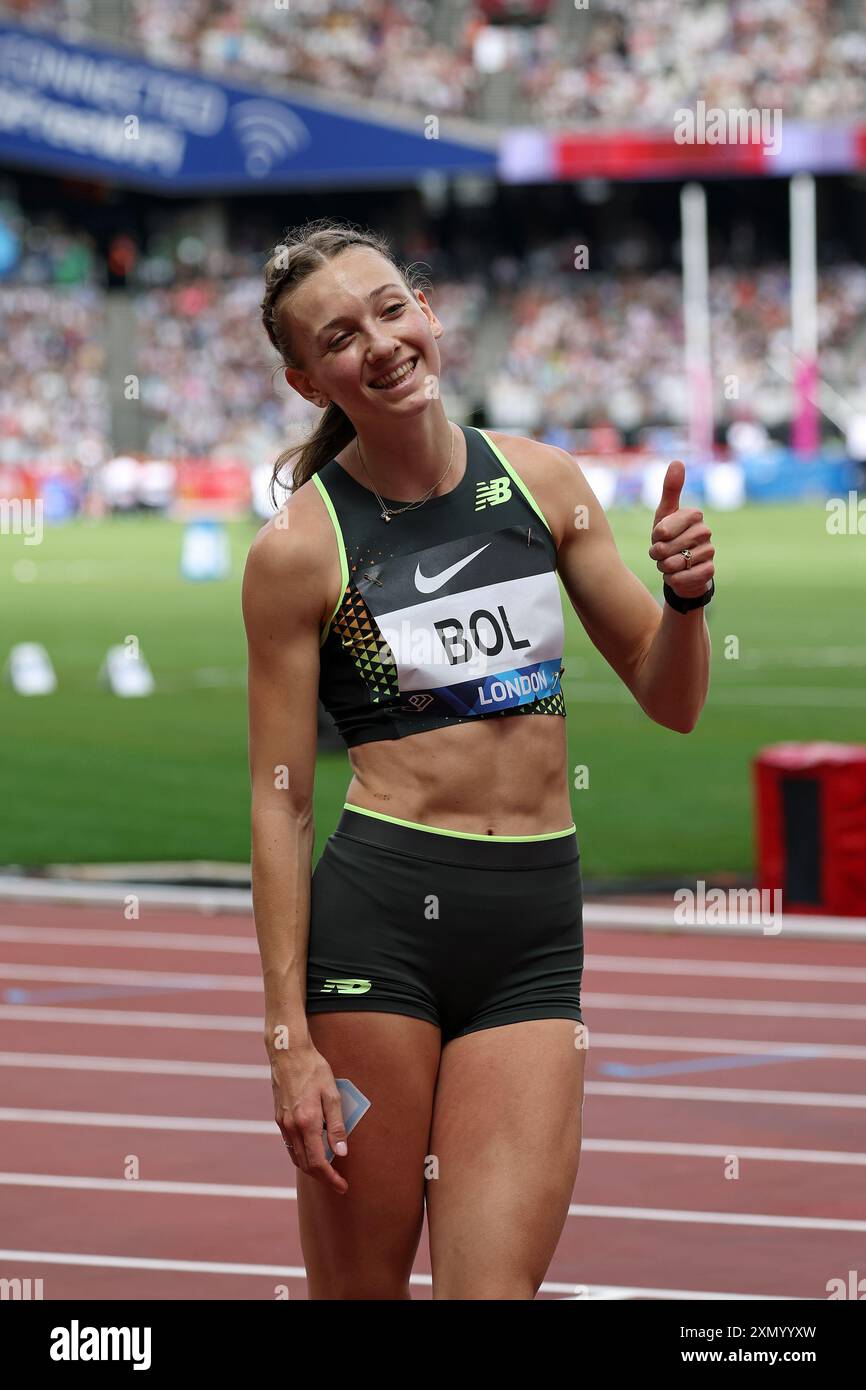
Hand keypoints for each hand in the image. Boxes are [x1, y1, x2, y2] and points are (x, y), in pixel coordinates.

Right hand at [269, 1041, 348, 1194]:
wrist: (289, 1054)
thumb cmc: (315, 1070)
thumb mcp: (332, 1094)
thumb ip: (337, 1125)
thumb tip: (342, 1153)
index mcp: (307, 1122)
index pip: (319, 1162)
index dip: (331, 1178)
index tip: (342, 1186)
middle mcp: (292, 1127)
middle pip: (306, 1165)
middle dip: (322, 1177)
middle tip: (338, 1182)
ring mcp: (283, 1123)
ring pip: (295, 1157)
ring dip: (311, 1168)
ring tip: (327, 1171)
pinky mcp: (279, 1118)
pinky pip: (289, 1145)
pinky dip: (301, 1155)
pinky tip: (312, 1152)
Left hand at [648, 460, 714, 599]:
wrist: (681, 568)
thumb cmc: (670, 538)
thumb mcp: (665, 513)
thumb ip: (671, 489)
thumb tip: (678, 461)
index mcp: (694, 515)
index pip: (664, 529)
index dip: (656, 536)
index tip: (660, 536)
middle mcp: (705, 531)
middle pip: (666, 547)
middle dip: (657, 554)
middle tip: (662, 553)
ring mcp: (709, 552)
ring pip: (674, 564)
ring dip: (665, 567)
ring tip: (670, 563)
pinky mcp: (709, 571)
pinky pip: (683, 578)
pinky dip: (674, 580)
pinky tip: (677, 575)